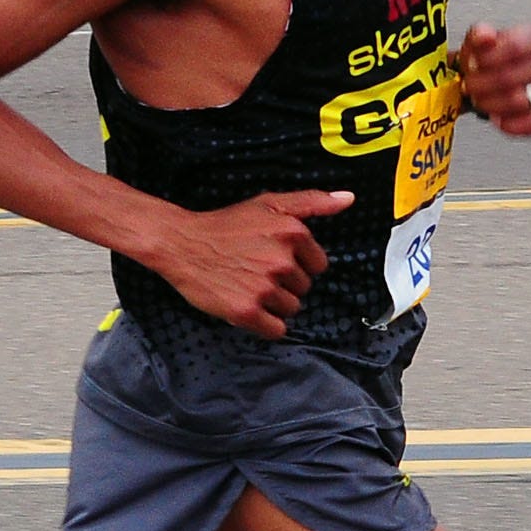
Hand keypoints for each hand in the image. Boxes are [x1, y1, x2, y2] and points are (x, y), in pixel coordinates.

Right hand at [144, 190, 353, 337]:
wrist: (182, 243)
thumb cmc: (226, 225)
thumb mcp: (269, 204)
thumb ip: (312, 201)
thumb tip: (348, 199)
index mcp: (293, 233)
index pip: (318, 265)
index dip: (296, 264)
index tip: (272, 257)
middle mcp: (282, 261)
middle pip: (303, 289)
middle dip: (283, 283)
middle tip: (254, 270)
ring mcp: (264, 288)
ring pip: (290, 309)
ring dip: (273, 304)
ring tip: (247, 285)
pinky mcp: (246, 312)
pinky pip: (276, 330)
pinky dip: (265, 325)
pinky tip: (247, 306)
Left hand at [458, 23, 530, 136]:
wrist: (482, 78)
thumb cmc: (483, 59)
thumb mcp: (475, 41)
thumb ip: (480, 34)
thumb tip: (486, 36)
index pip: (517, 46)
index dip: (491, 58)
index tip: (474, 63)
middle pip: (512, 77)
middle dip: (483, 83)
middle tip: (470, 84)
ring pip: (521, 102)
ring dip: (492, 104)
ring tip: (480, 100)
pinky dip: (514, 124)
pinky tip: (499, 119)